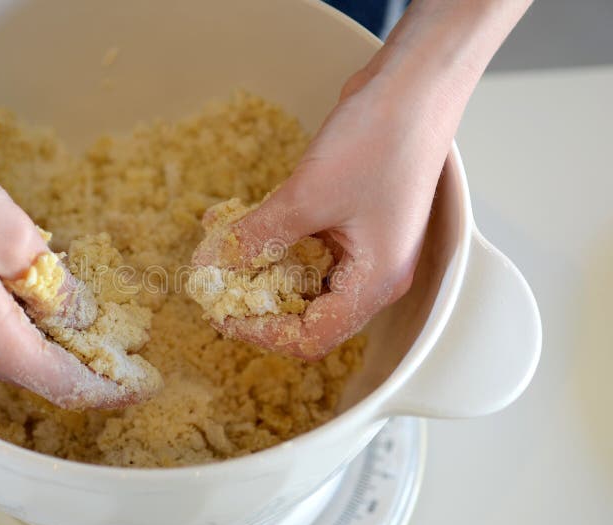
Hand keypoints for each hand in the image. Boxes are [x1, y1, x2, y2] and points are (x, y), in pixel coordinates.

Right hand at [0, 78, 138, 407]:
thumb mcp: (15, 239)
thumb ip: (57, 289)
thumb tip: (83, 317)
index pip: (64, 384)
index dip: (109, 389)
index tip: (144, 386)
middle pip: (44, 375)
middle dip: (91, 365)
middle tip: (132, 346)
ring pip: (23, 355)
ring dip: (63, 342)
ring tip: (101, 319)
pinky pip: (1, 334)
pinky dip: (35, 325)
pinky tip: (51, 295)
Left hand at [192, 0, 532, 359]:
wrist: (412, 86)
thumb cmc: (377, 142)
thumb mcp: (306, 197)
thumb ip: (257, 237)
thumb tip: (213, 265)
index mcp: (374, 283)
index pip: (312, 338)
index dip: (262, 332)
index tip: (221, 311)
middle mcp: (371, 274)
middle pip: (307, 312)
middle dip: (256, 297)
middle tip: (215, 282)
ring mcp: (362, 246)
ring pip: (301, 276)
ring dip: (259, 264)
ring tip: (220, 245)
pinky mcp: (350, 220)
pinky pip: (305, 245)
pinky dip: (272, 237)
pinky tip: (240, 220)